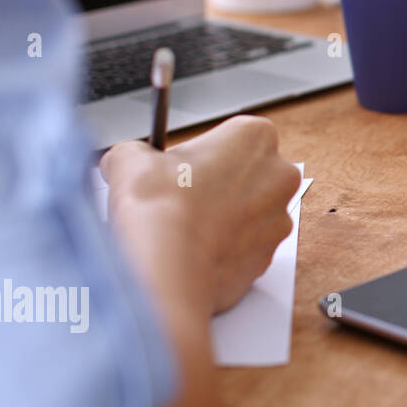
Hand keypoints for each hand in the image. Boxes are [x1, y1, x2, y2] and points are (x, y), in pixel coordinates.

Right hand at [101, 115, 301, 314]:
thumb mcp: (130, 160)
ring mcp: (279, 218)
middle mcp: (280, 175)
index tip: (178, 168)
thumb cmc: (161, 208)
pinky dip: (224, 249)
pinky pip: (246, 247)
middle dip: (216, 185)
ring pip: (248, 213)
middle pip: (245, 174)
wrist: (169, 269)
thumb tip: (127, 160)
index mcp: (256, 137)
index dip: (200, 154)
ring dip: (223, 219)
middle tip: (180, 198)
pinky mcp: (270, 255)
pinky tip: (195, 251)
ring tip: (184, 228)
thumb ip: (135, 153)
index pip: (230, 136)